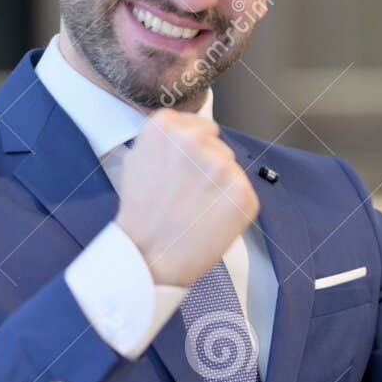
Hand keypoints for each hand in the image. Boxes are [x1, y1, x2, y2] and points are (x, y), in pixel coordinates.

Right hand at [114, 110, 257, 285]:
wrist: (148, 256)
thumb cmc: (141, 215)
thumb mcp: (137, 160)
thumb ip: (165, 141)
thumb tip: (186, 132)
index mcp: (167, 126)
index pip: (202, 126)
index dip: (196, 151)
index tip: (187, 168)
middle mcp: (195, 139)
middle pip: (218, 147)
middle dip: (208, 168)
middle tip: (188, 194)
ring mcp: (222, 165)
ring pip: (231, 169)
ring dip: (221, 186)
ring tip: (196, 208)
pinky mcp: (242, 191)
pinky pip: (244, 192)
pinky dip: (232, 206)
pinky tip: (211, 219)